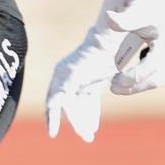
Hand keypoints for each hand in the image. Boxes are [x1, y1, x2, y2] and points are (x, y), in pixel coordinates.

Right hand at [45, 0, 131, 141]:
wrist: (111, 34)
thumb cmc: (105, 39)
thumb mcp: (99, 43)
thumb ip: (96, 44)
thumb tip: (103, 27)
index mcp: (67, 71)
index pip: (55, 97)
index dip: (53, 115)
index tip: (53, 132)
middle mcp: (67, 76)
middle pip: (66, 104)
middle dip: (73, 121)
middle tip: (85, 136)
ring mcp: (76, 80)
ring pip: (75, 105)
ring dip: (81, 120)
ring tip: (89, 136)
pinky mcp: (87, 83)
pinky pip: (85, 102)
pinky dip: (88, 114)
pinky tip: (93, 127)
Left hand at [106, 0, 164, 95]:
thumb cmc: (151, 8)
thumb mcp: (139, 11)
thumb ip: (125, 19)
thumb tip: (108, 17)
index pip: (152, 66)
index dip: (132, 77)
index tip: (113, 81)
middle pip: (155, 79)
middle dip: (133, 86)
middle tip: (112, 87)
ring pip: (157, 80)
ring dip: (137, 86)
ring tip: (116, 85)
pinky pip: (160, 77)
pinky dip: (144, 80)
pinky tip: (128, 80)